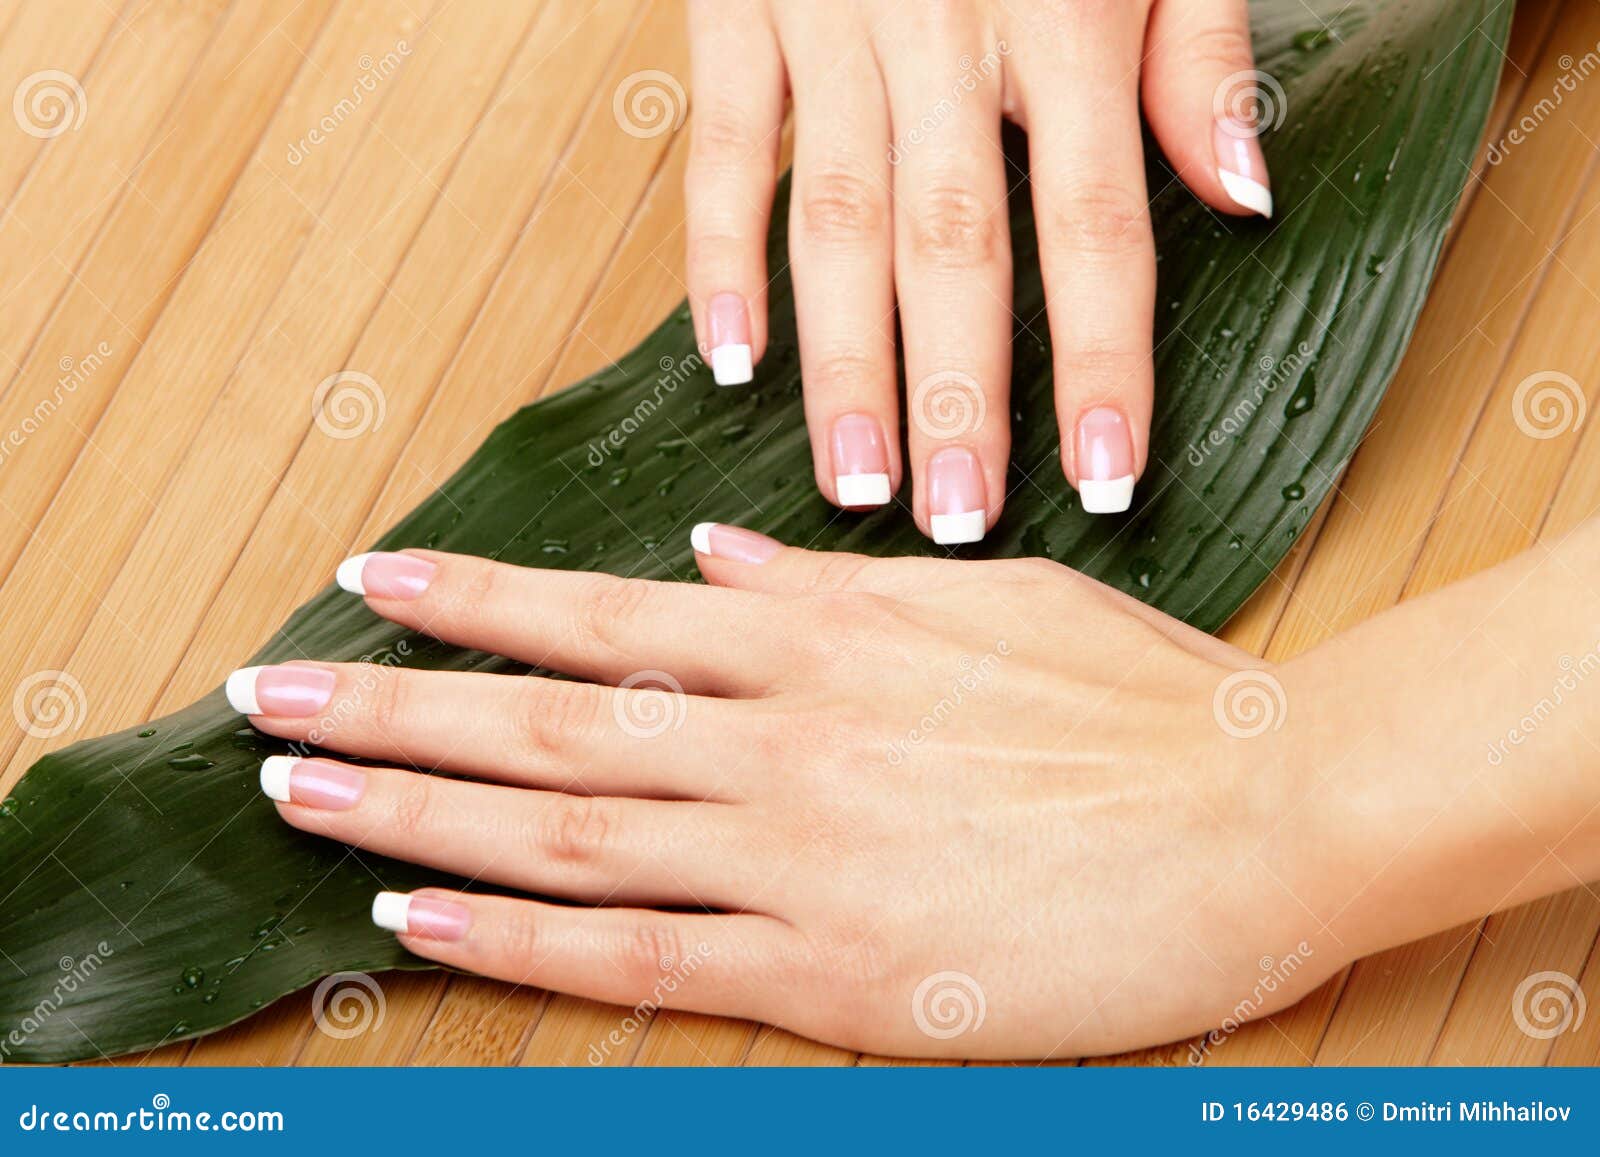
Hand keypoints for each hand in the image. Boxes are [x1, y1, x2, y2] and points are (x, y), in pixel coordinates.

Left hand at [229, 526, 1362, 1058]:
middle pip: (542, 721)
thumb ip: (835, 586)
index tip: (373, 578)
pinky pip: (639, 952)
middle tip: (269, 696)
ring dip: (416, 812)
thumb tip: (718, 555)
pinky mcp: (830, 973)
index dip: (473, 598)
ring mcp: (794, 858)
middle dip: (393, 704)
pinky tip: (425, 919)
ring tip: (304, 795)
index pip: (601, 612)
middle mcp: (780, 740)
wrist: (1259, 817)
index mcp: (821, 641)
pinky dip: (520, 933)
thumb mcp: (986, 601)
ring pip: (561, 832)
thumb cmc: (1137, 700)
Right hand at [684, 0, 1272, 540]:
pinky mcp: (740, 8)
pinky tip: (728, 362)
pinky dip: (719, 257)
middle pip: (952, 245)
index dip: (1099, 362)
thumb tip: (1240, 198)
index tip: (1102, 481)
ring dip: (840, 361)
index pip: (1093, 226)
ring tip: (851, 485)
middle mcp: (948, 34)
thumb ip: (1200, 54)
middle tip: (953, 520)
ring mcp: (833, 24)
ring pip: (835, 217)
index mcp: (1068, 19)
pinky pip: (726, 149)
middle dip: (953, 396)